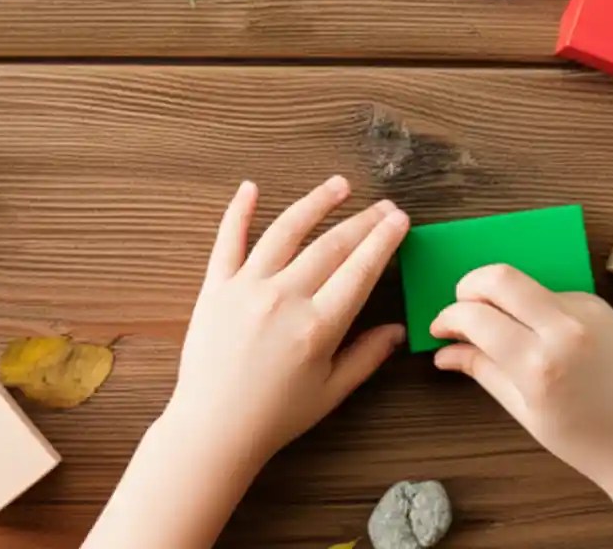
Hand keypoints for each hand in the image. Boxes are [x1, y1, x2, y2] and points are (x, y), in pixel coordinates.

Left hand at [163, 176, 409, 467]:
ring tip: (340, 185)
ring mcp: (246, 288)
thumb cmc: (274, 416)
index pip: (360, 270)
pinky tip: (250, 188)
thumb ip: (366, 356)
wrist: (212, 427)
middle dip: (363, 221)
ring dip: (316, 203)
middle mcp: (283, 298)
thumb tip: (398, 329)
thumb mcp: (330, 392)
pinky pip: (229, 241)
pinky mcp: (216, 288)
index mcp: (317, 326)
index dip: (384, 241)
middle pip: (331, 246)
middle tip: (383, 206)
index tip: (400, 220)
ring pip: (286, 231)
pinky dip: (238, 212)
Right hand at [430, 265, 612, 487]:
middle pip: (499, 277)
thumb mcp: (522, 410)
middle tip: (462, 312)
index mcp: (538, 364)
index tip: (440, 329)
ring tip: (503, 333)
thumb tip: (443, 352)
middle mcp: (563, 328)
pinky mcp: (600, 305)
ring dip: (503, 301)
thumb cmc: (581, 440)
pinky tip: (538, 336)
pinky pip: (551, 294)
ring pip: (524, 284)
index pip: (476, 317)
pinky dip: (532, 308)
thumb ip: (481, 370)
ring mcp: (586, 312)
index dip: (448, 318)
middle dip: (468, 287)